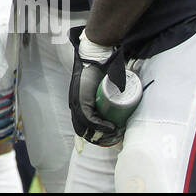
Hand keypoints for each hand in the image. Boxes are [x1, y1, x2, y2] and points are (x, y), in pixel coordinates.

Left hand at [68, 27, 124, 146]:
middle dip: (100, 136)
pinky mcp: (82, 100)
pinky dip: (101, 126)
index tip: (108, 137)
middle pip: (84, 128)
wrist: (95, 57)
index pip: (82, 125)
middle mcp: (75, 104)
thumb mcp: (101, 87)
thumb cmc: (100, 71)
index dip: (94, 134)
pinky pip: (90, 119)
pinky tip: (112, 128)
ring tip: (116, 132)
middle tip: (115, 137)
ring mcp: (77, 102)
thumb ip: (106, 95)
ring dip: (103, 133)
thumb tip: (121, 107)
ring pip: (87, 126)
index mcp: (78, 103)